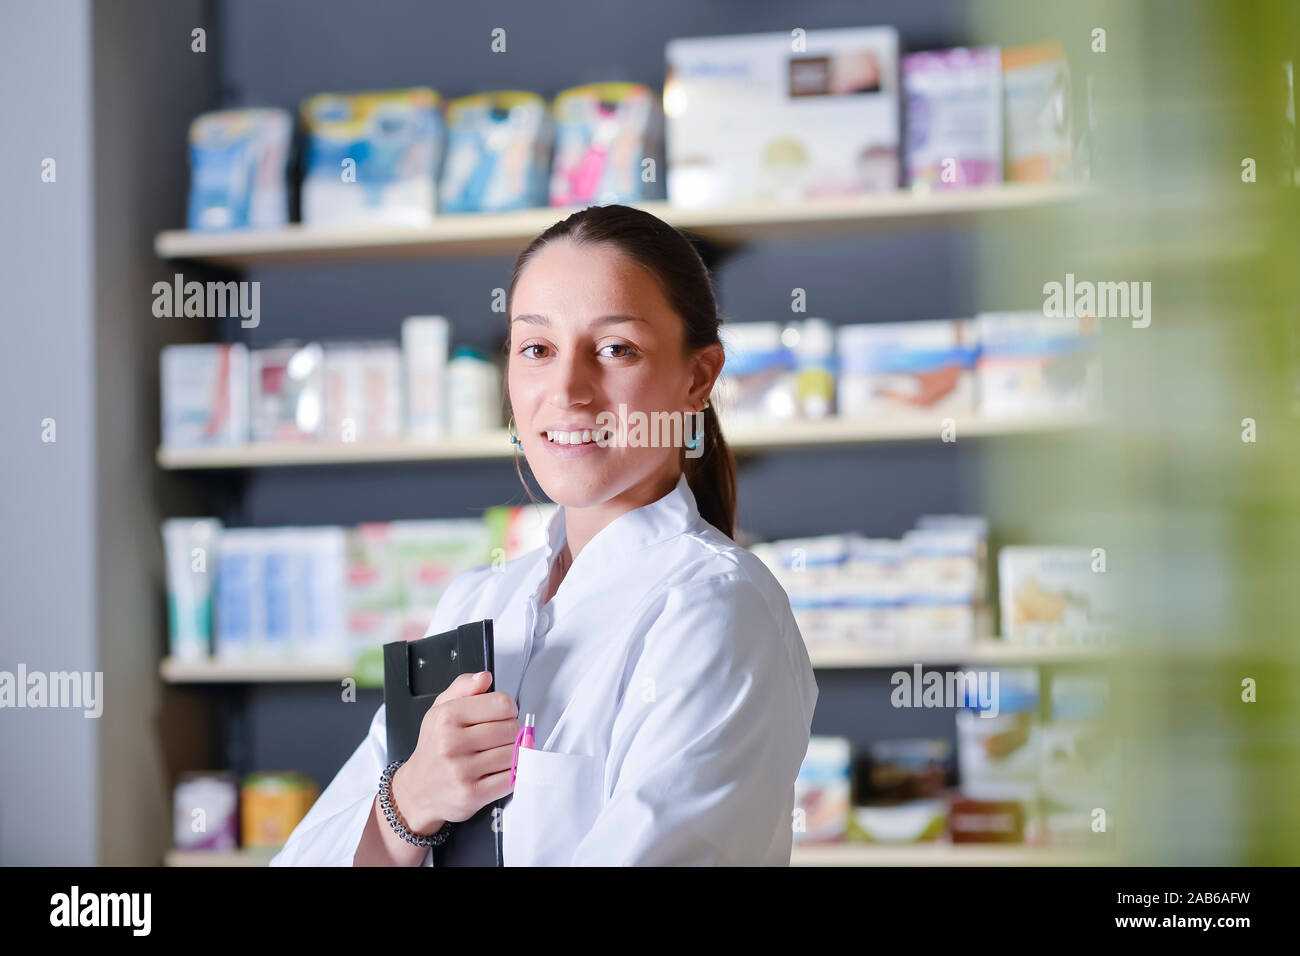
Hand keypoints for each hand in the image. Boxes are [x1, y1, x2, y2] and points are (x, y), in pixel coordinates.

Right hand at [389, 672, 519, 833]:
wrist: (417, 790)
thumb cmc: (434, 747)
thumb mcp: (440, 709)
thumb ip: (464, 687)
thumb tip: (485, 677)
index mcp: (447, 716)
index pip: (502, 703)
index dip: (508, 709)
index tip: (502, 716)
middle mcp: (451, 743)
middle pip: (510, 728)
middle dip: (511, 732)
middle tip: (499, 738)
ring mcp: (461, 770)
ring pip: (513, 753)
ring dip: (512, 754)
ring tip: (497, 754)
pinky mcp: (471, 794)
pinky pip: (510, 778)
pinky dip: (512, 774)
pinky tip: (499, 771)